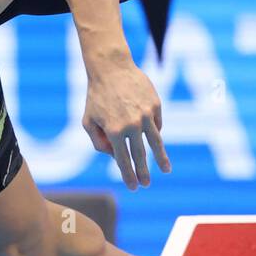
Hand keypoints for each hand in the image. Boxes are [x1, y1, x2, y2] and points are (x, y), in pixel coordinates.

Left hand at [82, 58, 170, 189]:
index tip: (134, 187)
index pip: (123, 160)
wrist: (111, 68)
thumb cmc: (96, 96)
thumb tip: (115, 156)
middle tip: (146, 184)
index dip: (129, 175)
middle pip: (140, 155)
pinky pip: (156, 124)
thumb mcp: (88, 120)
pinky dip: (153, 132)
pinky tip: (151, 136)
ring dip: (161, 158)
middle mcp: (132, 125)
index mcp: (114, 131)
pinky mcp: (155, 105)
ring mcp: (146, 115)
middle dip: (143, 172)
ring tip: (166, 170)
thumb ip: (98, 142)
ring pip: (156, 142)